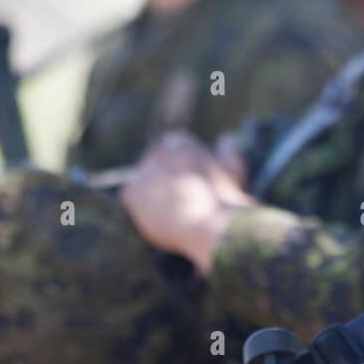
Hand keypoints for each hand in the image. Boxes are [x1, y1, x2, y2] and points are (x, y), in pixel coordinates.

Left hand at [119, 130, 255, 274]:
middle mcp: (161, 153)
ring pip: (143, 177)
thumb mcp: (234, 171)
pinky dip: (139, 204)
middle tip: (176, 194)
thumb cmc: (227, 200)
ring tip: (168, 209)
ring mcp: (145, 172)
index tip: (187, 176)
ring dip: (152, 188)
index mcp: (183, 144)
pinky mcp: (133, 191)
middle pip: (155, 158)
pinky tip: (156, 215)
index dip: (179, 160)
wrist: (212, 226)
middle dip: (163, 173)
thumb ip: (228, 151)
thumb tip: (225, 137)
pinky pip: (130, 194)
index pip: (173, 142)